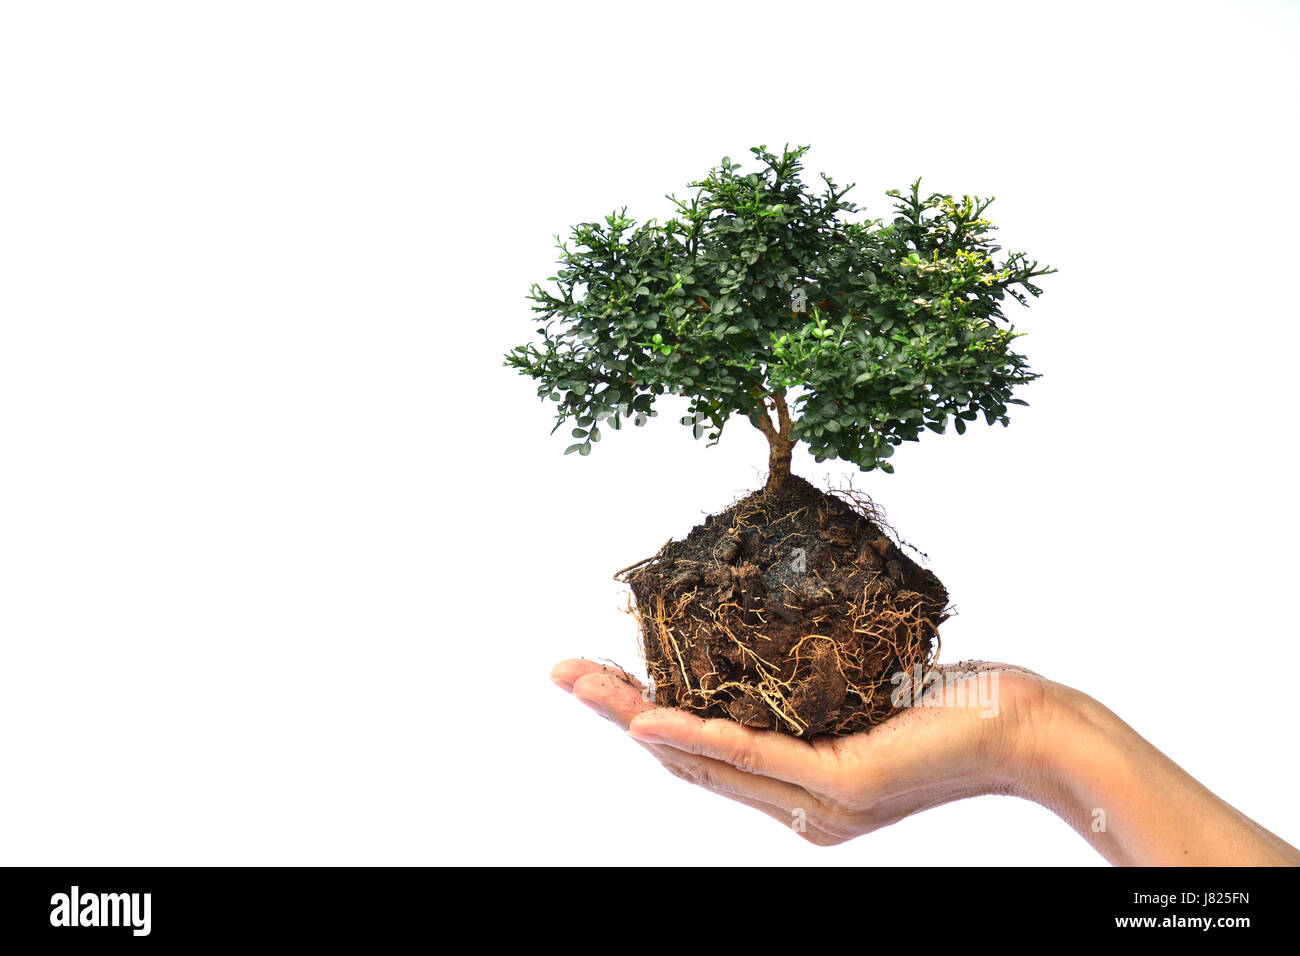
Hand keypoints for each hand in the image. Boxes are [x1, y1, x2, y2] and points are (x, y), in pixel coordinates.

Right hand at [551, 657, 1051, 845]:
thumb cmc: (958, 697)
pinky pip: (752, 758)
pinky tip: (650, 719)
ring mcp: (818, 803)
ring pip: (705, 760)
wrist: (1034, 728)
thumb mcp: (862, 683)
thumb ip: (808, 681)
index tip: (596, 673)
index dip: (641, 712)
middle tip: (562, 671)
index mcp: (799, 782)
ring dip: (635, 719)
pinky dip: (693, 737)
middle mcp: (798, 805)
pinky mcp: (841, 786)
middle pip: (687, 759)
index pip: (704, 748)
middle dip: (616, 712)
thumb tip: (763, 630)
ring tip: (583, 684)